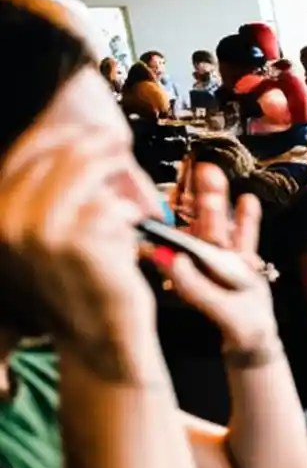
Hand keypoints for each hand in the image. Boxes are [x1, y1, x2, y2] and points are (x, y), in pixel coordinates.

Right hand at [0, 130, 162, 377]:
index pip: (24, 152)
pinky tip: (134, 226)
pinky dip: (129, 210)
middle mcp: (9, 224)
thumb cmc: (80, 288)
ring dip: (113, 168)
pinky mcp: (80, 244)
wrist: (100, 340)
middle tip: (116, 142)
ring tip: (129, 174)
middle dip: (93, 145)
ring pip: (85, 172)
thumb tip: (73, 143)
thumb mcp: (49, 239)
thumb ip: (49, 196)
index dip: (58, 133)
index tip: (85, 127)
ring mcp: (42, 233)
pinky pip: (112, 204)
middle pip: (58, 156)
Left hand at [159, 178, 276, 351]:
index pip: (174, 243)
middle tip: (198, 173)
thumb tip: (169, 259)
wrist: (255, 338)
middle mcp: (202, 263)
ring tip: (213, 173)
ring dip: (217, 201)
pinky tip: (248, 199)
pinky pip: (246, 237)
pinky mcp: (244, 261)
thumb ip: (195, 287)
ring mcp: (224, 259)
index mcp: (188, 273)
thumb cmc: (237, 330)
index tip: (154, 200)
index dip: (166, 221)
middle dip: (198, 199)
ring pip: (220, 226)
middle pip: (199, 226)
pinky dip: (247, 220)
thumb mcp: (219, 311)